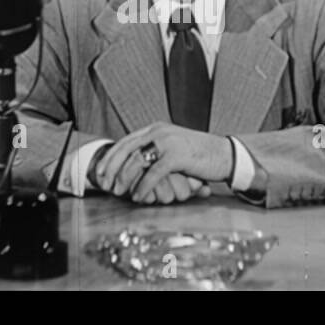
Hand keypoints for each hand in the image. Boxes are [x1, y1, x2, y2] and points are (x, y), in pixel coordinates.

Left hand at [93, 122, 231, 202]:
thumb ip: (155, 149)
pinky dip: (143, 186)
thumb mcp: (173, 147)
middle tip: (104, 183)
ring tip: (119, 192)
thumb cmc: (198, 155)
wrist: (225, 155)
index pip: (126, 141)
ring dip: (125, 178)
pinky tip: (138, 197)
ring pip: (136, 160)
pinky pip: (153, 173)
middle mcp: (159, 132)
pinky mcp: (177, 156)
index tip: (100, 171)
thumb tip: (133, 162)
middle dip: (111, 167)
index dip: (110, 157)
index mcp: (156, 128)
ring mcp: (168, 142)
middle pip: (126, 149)